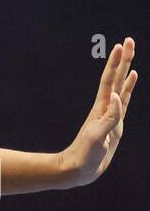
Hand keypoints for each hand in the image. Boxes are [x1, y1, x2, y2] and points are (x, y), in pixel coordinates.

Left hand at [63, 36, 136, 186]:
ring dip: (126, 69)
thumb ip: (109, 118)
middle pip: (117, 78)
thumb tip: (118, 96)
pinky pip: (125, 101)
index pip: (110, 81)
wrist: (78, 170)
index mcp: (102, 109)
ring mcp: (111, 115)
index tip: (121, 45)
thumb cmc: (85, 156)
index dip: (116, 63)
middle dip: (124, 59)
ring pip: (122, 86)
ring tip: (131, 52)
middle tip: (129, 40)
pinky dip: (129, 87)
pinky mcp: (115, 124)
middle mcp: (107, 108)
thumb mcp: (97, 137)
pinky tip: (133, 78)